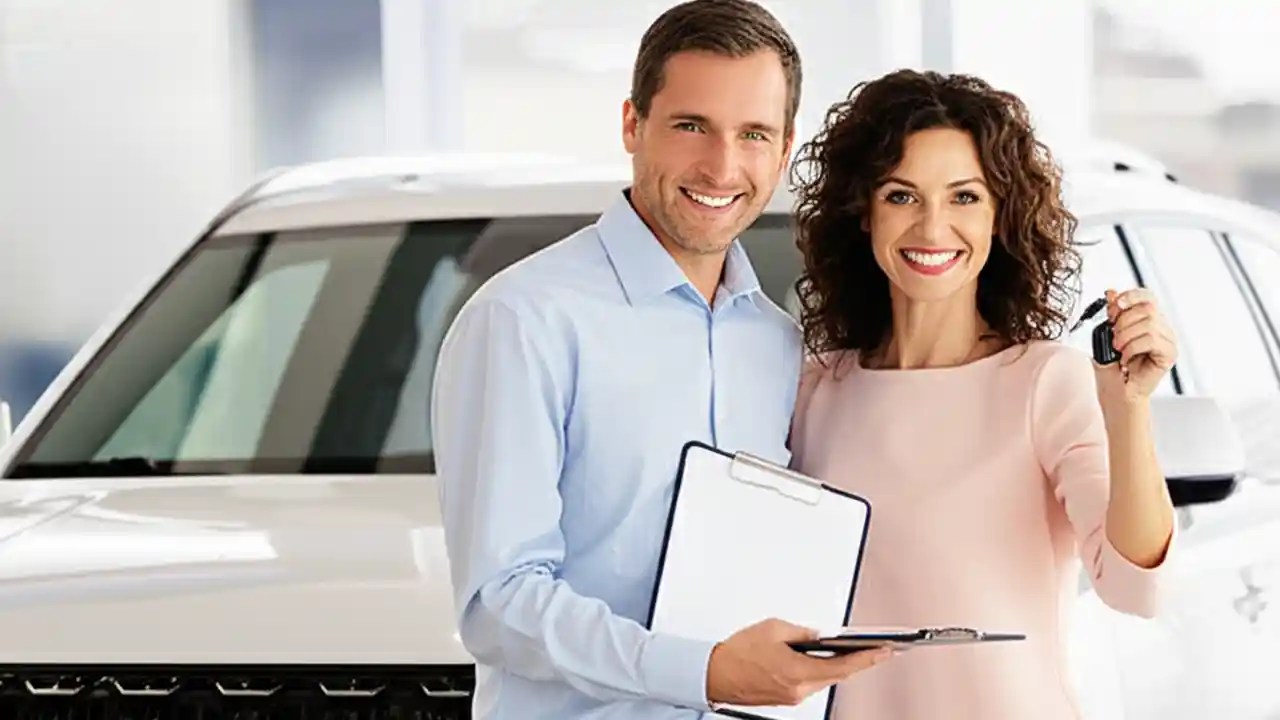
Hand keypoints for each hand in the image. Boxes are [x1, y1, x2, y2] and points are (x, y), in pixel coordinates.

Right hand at [705, 618, 895, 707]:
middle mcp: (799, 689)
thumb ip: (802, 631)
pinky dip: (820, 671)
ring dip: (837, 666)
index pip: (843, 667)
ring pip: (824, 680)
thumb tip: (819, 635)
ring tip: (852, 651)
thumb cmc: (738, 653)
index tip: (885, 652)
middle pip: (837, 675)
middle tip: (877, 649)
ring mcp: (793, 697)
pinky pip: (811, 683)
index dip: (868, 659)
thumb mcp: (773, 628)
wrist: (714, 674)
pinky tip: (824, 660)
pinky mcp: (786, 698)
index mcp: (798, 671)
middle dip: (856, 661)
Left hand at [1095, 288, 1177, 402]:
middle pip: (1147, 308)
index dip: (1131, 296)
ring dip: (1126, 336)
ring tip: (1118, 350)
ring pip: (1149, 324)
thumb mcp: (1105, 335)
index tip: (1115, 305)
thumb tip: (1111, 292)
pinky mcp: (1169, 353)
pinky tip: (1126, 357)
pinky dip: (1133, 347)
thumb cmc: (1112, 367)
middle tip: (1113, 337)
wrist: (1116, 391)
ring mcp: (1167, 340)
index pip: (1146, 296)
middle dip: (1123, 321)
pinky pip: (1151, 340)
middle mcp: (1161, 327)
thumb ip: (1111, 314)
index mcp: (1147, 319)